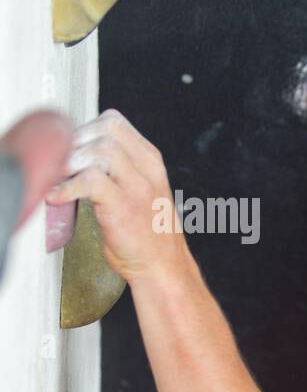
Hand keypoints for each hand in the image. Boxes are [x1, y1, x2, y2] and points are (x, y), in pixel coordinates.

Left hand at [44, 110, 187, 285]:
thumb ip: (118, 170)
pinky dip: (67, 187)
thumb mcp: (141, 191)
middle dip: (76, 142)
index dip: (86, 130)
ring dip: (72, 160)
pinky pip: (90, 181)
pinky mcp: (124, 207)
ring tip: (60, 177)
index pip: (115, 123)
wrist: (164, 268)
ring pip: (100, 149)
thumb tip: (76, 156)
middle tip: (63, 163)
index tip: (72, 148)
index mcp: (151, 163)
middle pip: (107, 129)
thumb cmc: (148, 235)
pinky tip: (58, 197)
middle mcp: (148, 171)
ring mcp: (138, 188)